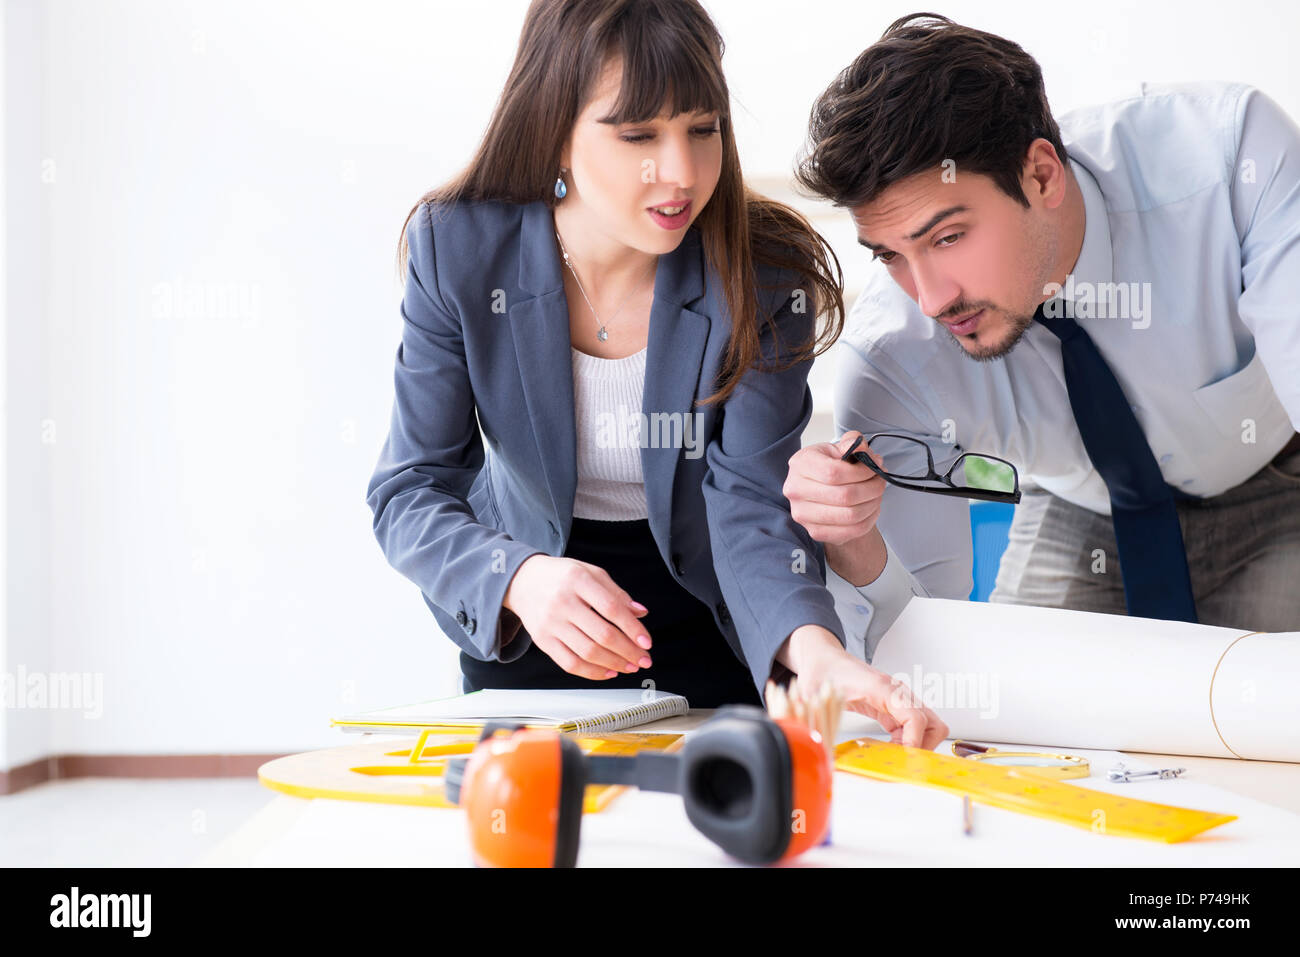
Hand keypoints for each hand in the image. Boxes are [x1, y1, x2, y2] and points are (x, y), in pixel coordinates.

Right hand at [502, 555, 652, 679]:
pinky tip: (608, 671)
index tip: (646, 641)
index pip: (611, 608)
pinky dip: (592, 672)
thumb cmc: (561, 577)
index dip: (632, 628)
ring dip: (614, 663)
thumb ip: (616, 593)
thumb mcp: (591, 573)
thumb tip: (640, 613)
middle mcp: (562, 602)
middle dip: (628, 651)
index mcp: (578, 580)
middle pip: (602, 634)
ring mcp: (551, 623)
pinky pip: (570, 663)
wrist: (523, 581)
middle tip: (643, 659)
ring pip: (588, 652)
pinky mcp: (543, 640)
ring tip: (630, 666)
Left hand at [779, 625, 947, 749]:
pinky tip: (888, 748)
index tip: (903, 758)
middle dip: (923, 747)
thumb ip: (815, 719)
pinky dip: (906, 742)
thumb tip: (816, 747)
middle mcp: (897, 693)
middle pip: (933, 724)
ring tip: (893, 755)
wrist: (824, 658)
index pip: (915, 718)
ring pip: (928, 727)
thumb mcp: (814, 696)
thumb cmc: (823, 672)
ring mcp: (899, 700)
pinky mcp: (893, 708)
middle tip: (902, 761)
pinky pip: (913, 728)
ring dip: (916, 745)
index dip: (914, 742)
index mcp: (882, 688)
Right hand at [784, 431, 886, 546]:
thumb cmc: (830, 467)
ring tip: (877, 494)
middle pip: (844, 496)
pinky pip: (850, 531)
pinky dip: (868, 520)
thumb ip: (852, 442)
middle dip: (872, 488)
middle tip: (881, 481)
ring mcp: (802, 514)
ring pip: (850, 515)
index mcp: (800, 464)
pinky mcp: (814, 532)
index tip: (874, 468)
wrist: (820, 491)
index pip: (833, 473)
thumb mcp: (839, 449)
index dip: (861, 472)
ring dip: (872, 504)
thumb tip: (861, 447)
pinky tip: (871, 508)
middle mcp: (796, 490)